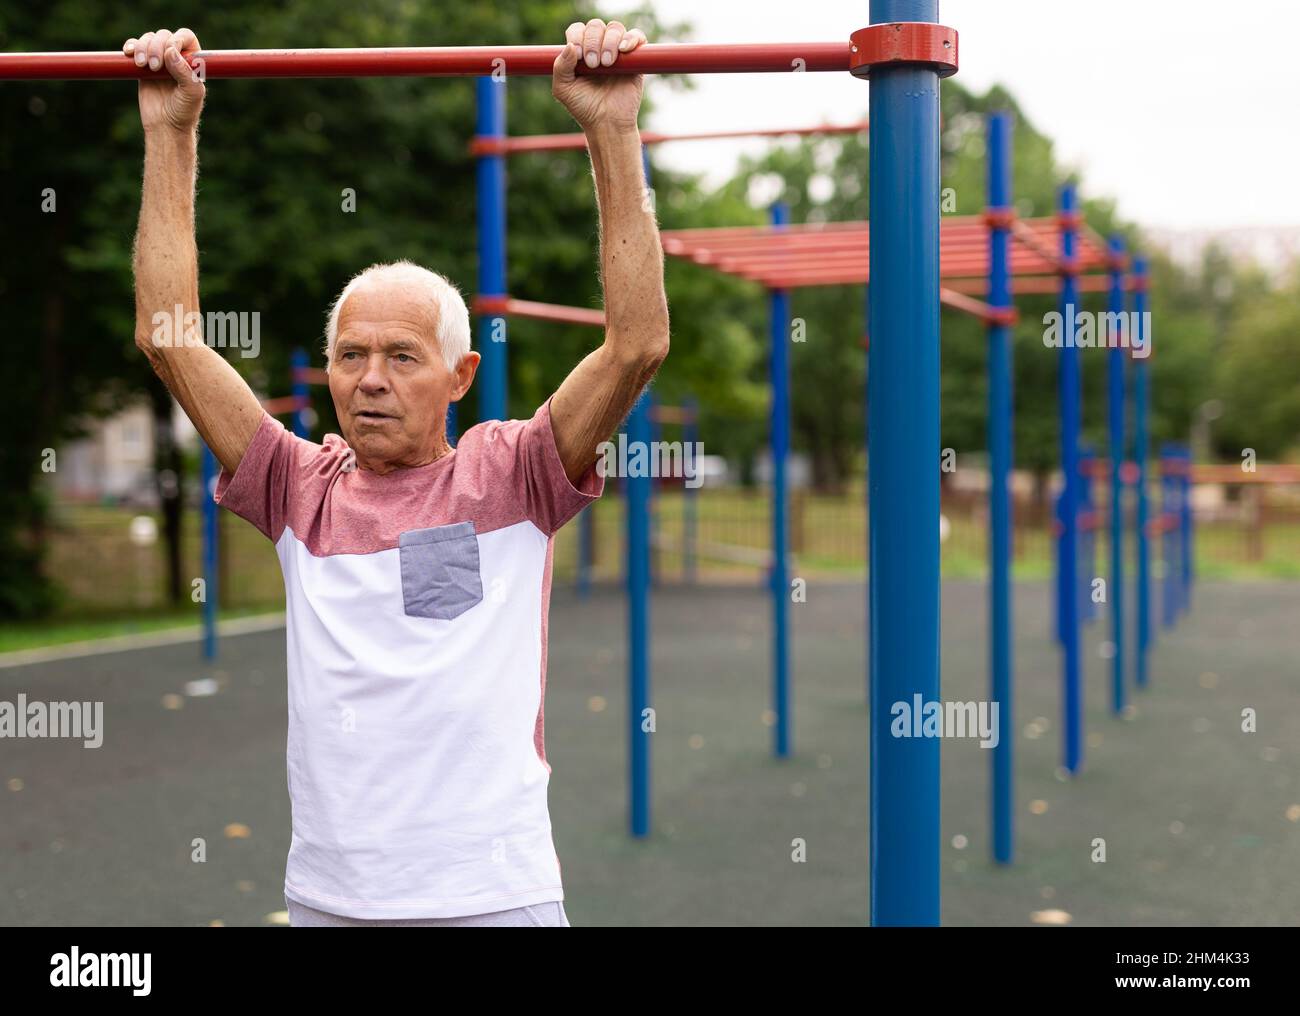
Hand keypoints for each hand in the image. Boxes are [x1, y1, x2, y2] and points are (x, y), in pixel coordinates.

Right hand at [123, 28, 204, 133]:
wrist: (165, 127)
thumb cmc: (183, 113)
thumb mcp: (192, 95)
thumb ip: (185, 73)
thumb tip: (171, 51)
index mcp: (193, 61)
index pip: (185, 36)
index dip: (176, 39)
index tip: (170, 52)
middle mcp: (176, 58)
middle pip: (164, 35)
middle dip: (157, 46)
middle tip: (154, 67)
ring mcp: (159, 60)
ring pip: (148, 39)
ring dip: (142, 47)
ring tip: (142, 65)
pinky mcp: (143, 66)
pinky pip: (134, 46)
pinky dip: (131, 46)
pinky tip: (129, 53)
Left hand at [552, 19, 647, 135]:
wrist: (607, 123)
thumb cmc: (584, 108)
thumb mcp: (563, 89)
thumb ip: (560, 67)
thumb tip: (569, 45)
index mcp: (580, 52)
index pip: (577, 29)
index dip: (577, 36)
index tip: (578, 55)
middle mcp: (598, 47)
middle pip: (595, 26)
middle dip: (593, 41)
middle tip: (594, 65)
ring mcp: (617, 52)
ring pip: (615, 28)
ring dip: (610, 41)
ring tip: (607, 64)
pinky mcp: (636, 58)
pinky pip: (637, 36)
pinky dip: (631, 38)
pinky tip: (624, 50)